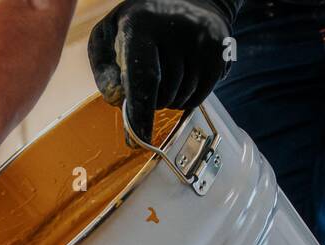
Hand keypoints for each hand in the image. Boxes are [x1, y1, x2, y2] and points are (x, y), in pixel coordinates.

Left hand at [88, 0, 236, 144]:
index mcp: (140, 25)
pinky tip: (182, 74)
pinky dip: (186, 97)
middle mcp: (175, 30)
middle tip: (150, 77)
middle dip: (150, 101)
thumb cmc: (139, 23)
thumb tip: (120, 102)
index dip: (140, 114)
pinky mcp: (219, 52)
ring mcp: (201, 41)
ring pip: (180, 100)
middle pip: (161, 96)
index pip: (143, 79)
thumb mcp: (108, 36)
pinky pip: (198, 98)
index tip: (137, 140)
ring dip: (169, 98)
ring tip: (167, 69)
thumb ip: (105, 71)